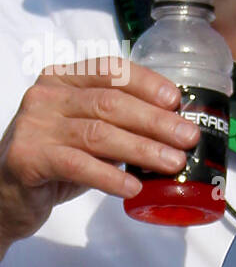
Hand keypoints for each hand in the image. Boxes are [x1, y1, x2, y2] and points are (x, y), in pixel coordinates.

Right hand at [0, 61, 200, 256]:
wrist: (6, 195)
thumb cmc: (55, 162)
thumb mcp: (88, 135)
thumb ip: (120, 126)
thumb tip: (174, 130)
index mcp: (62, 80)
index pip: (110, 70)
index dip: (147, 83)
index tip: (176, 101)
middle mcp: (46, 96)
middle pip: (110, 103)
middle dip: (155, 121)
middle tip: (187, 137)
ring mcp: (33, 125)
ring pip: (98, 133)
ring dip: (142, 149)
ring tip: (172, 163)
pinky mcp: (27, 157)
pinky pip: (77, 164)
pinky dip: (109, 176)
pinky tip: (133, 187)